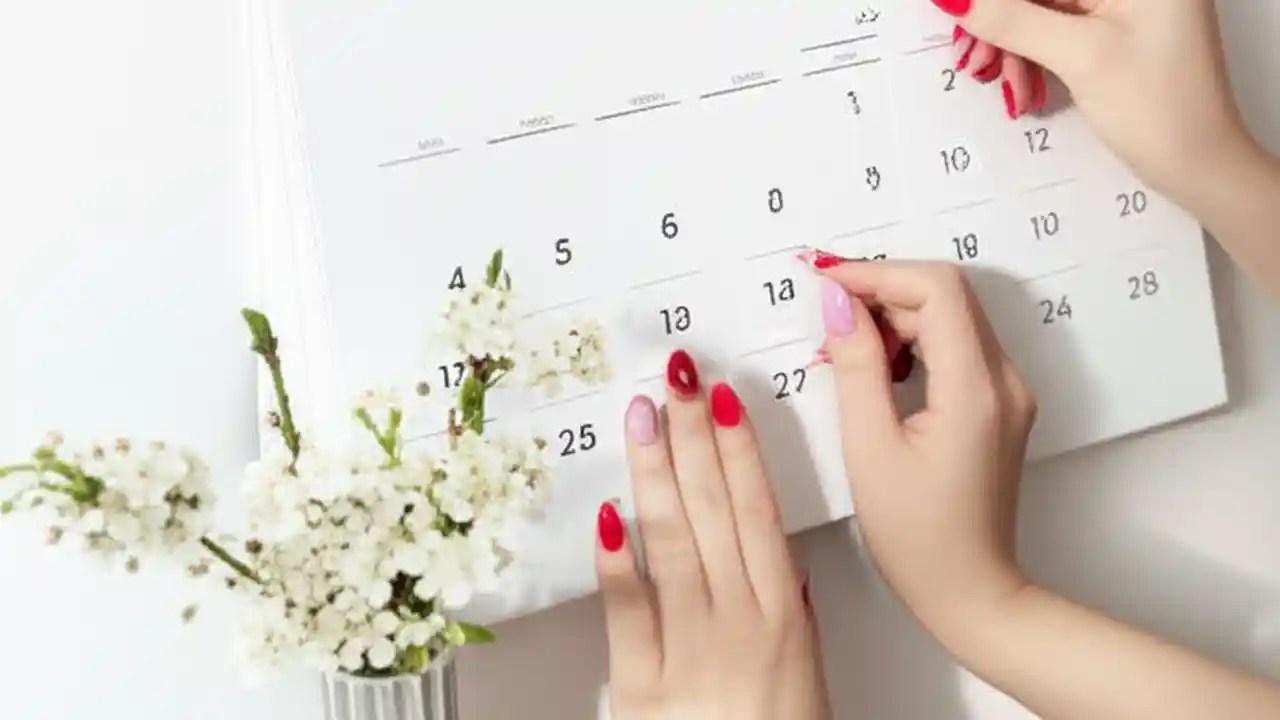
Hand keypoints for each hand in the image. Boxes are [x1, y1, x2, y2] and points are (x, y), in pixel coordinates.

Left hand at [596, 351, 830, 719]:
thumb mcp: (806, 676)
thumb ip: (787, 614)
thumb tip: (777, 562)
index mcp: (783, 615)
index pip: (759, 510)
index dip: (740, 449)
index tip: (724, 400)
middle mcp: (739, 621)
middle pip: (715, 509)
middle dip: (694, 435)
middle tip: (679, 377)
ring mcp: (690, 648)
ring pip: (673, 541)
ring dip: (655, 472)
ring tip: (642, 417)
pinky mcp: (641, 684)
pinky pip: (628, 611)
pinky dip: (616, 562)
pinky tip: (606, 514)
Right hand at [816, 260, 1034, 636]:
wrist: (970, 590)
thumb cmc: (919, 538)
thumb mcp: (870, 448)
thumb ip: (857, 366)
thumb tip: (840, 305)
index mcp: (976, 390)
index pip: (935, 289)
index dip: (876, 273)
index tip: (826, 280)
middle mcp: (1004, 381)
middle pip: (946, 295)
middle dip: (882, 289)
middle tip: (826, 310)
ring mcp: (1007, 392)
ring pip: (951, 316)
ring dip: (896, 316)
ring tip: (845, 347)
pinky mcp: (998, 404)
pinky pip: (956, 346)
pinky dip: (913, 341)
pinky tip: (878, 369)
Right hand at [936, 0, 1260, 211]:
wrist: (1200, 164)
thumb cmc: (1161, 109)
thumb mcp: (1079, 56)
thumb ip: (1012, 21)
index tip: (956, 14)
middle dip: (1001, 25)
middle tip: (972, 59)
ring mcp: (1127, 6)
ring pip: (1043, 11)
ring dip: (1012, 47)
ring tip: (1001, 85)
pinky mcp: (1118, 31)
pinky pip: (1058, 31)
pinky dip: (1034, 58)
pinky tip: (1024, 87)